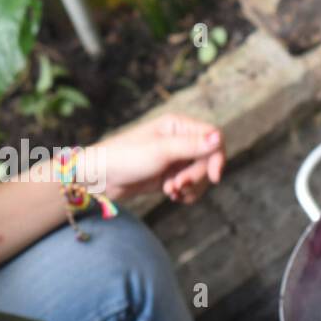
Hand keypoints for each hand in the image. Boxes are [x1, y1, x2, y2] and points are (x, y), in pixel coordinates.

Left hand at [86, 113, 225, 204]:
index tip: (214, 177)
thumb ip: (191, 146)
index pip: (214, 138)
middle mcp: (180, 139)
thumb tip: (219, 138)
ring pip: (201, 175)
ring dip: (190, 187)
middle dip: (197, 177)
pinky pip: (190, 186)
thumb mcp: (160, 151)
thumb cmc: (125, 158)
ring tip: (170, 192)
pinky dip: (185, 193)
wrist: (100, 178)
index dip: (218, 158)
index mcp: (178, 125)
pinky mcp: (169, 175)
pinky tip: (171, 195)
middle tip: (177, 186)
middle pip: (208, 160)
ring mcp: (175, 158)